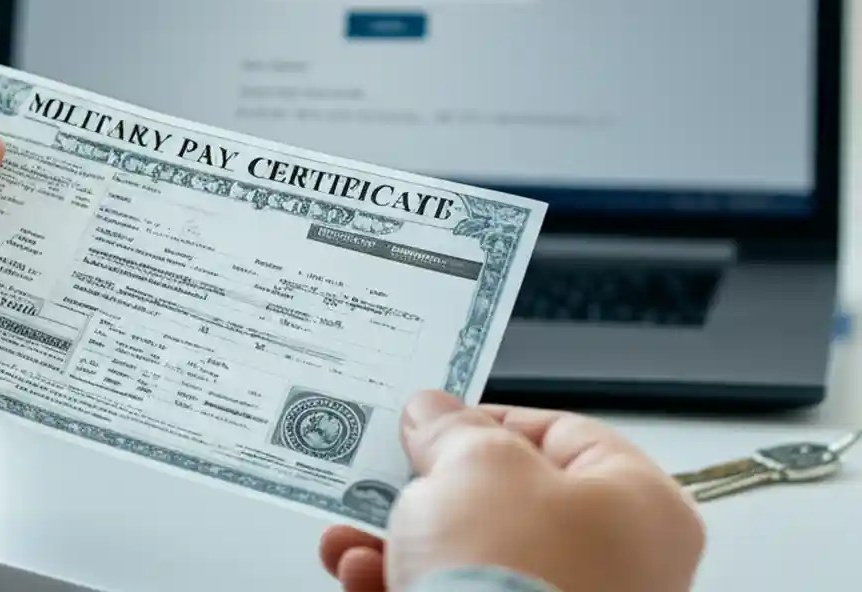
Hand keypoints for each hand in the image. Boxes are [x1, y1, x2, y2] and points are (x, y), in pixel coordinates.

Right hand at [319, 391, 704, 591]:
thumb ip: (453, 429)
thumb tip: (433, 415)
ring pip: (471, 562)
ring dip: (398, 544)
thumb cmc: (516, 573)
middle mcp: (620, 566)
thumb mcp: (474, 463)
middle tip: (383, 479)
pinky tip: (360, 576)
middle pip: (506, 504)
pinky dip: (403, 587)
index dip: (488, 420)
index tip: (431, 425)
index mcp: (640, 507)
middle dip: (426, 491)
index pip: (565, 435)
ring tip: (349, 540)